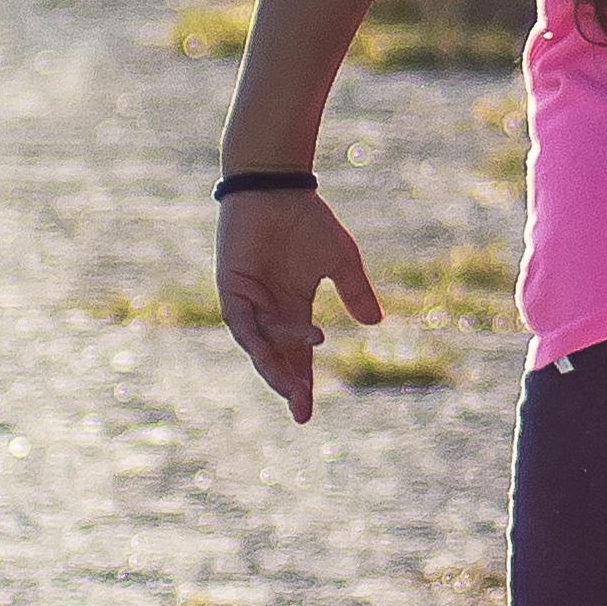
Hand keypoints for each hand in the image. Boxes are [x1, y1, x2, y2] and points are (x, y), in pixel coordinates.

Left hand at [217, 188, 382, 423]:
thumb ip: (355, 290)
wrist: (276, 188)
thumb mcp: (341, 260)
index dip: (302, 384)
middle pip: (277, 360)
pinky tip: (270, 351)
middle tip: (301, 410)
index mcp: (292, 309)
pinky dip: (257, 338)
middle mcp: (268, 312)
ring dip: (275, 366)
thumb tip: (375, 323)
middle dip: (288, 386)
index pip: (297, 357)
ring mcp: (248, 303)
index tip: (305, 417)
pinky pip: (242, 323)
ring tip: (294, 385)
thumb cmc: (306, 220)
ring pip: (260, 347)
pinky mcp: (231, 289)